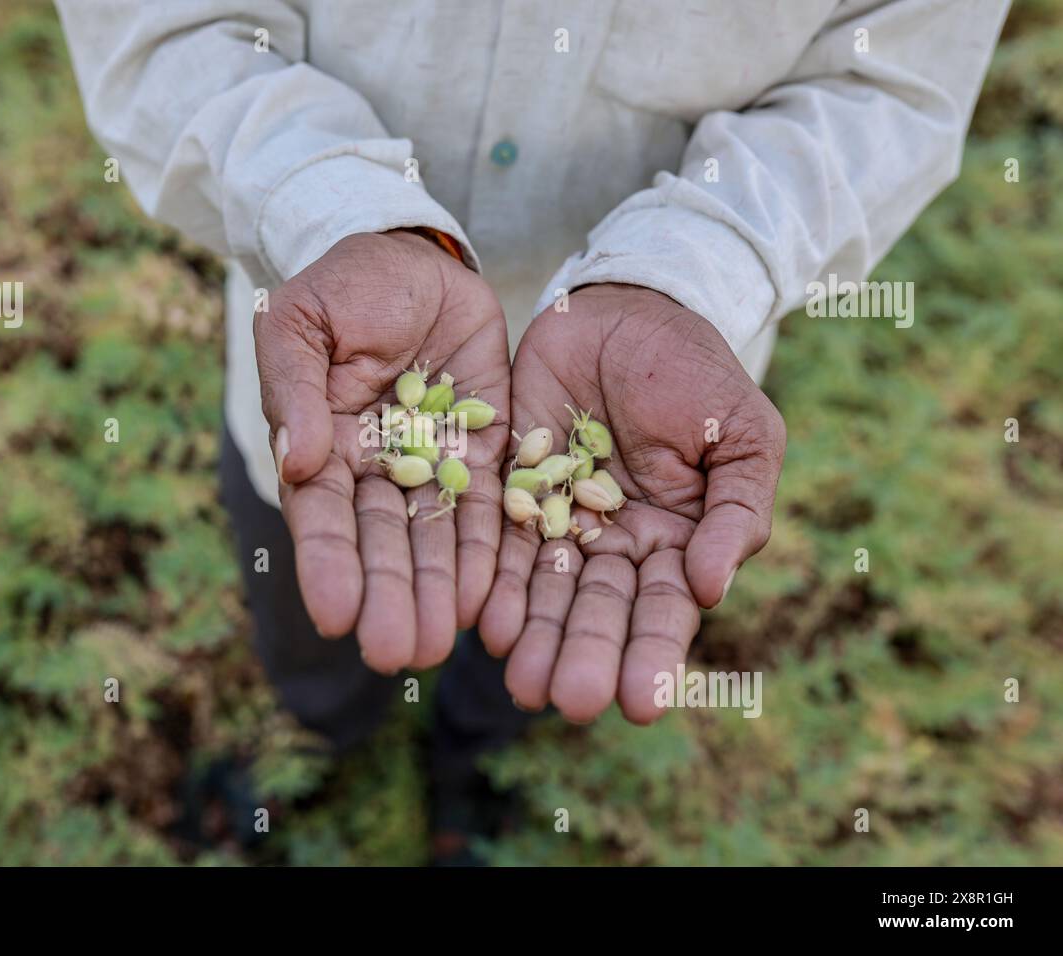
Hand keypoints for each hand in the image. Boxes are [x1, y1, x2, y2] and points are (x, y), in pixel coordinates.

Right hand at [256, 230, 510, 672]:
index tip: (336, 616)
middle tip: (398, 653)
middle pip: (382, 543)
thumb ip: (296, 390)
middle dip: (389, 597)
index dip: (329, 566)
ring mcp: (432, 465)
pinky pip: (487, 508)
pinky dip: (485, 552)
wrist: (413, 258)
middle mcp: (375, 470)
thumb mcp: (302, 323)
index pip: (324, 517)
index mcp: (322, 445)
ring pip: (434, 539)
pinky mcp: (484, 451)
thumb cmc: (343, 287)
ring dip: (436, 591)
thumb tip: (299, 460)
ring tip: (440, 646)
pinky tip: (487, 598)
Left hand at [479, 284, 785, 723]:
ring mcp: (562, 519)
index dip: (653, 655)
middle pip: (598, 611)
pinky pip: (504, 544)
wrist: (626, 310)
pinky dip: (498, 584)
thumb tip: (710, 589)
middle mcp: (616, 544)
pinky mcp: (514, 490)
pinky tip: (488, 623)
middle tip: (569, 701)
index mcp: (678, 541)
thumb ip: (737, 511)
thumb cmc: (697, 373)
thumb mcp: (742, 436)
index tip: (641, 703)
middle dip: (585, 656)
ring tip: (522, 685)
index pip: (665, 610)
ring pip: (547, 591)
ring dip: (537, 639)